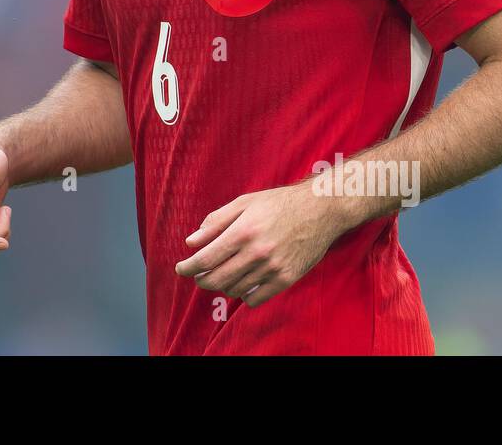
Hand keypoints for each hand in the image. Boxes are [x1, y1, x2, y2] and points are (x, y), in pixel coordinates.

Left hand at [174, 181, 345, 307]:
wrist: (320, 210)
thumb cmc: (279, 203)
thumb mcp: (244, 203)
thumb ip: (216, 222)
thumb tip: (191, 241)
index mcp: (243, 231)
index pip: (205, 258)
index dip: (188, 267)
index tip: (180, 269)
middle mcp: (256, 252)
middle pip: (216, 279)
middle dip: (201, 280)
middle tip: (198, 275)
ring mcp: (273, 268)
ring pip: (234, 289)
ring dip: (222, 285)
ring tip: (222, 274)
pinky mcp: (287, 279)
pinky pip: (256, 298)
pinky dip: (243, 294)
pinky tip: (242, 283)